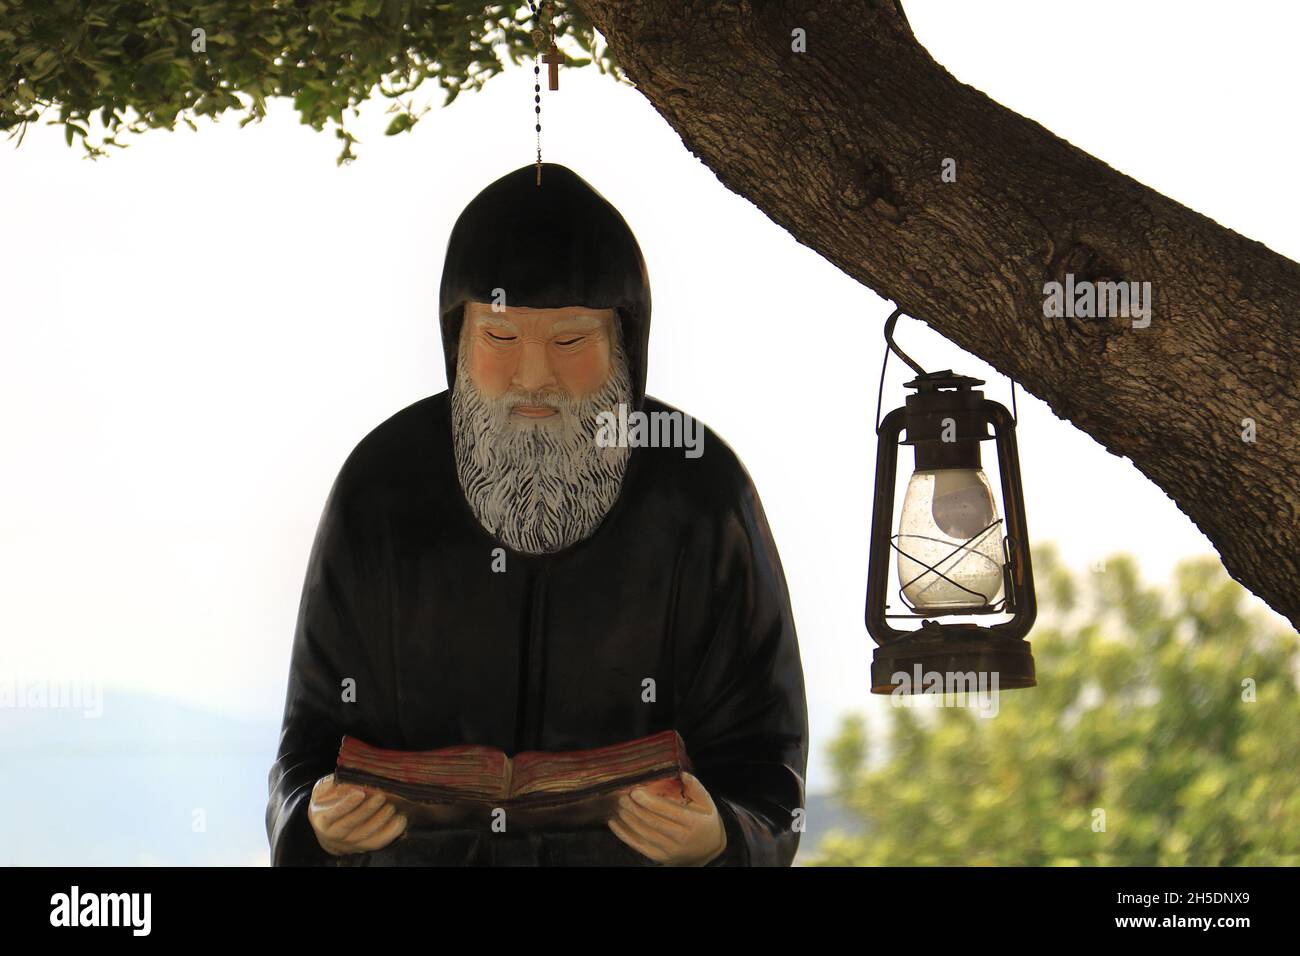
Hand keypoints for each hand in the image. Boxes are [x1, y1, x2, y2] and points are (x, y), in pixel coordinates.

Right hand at [307, 773, 407, 855]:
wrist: (328, 830)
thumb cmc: (326, 805)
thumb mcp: (322, 792)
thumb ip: (332, 784)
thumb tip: (346, 777)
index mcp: (323, 820)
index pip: (334, 814)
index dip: (347, 804)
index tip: (359, 793)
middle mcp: (335, 835)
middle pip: (352, 824)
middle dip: (367, 810)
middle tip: (381, 797)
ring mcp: (350, 842)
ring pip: (366, 835)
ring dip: (380, 821)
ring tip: (391, 807)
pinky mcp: (363, 846)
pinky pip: (378, 842)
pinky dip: (391, 833)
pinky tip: (400, 820)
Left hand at [608, 772, 726, 865]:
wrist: (708, 851)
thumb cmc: (705, 822)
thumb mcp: (707, 803)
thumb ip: (695, 787)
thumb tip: (683, 774)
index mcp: (692, 822)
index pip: (667, 811)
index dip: (649, 801)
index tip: (635, 791)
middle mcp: (681, 838)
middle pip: (652, 822)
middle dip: (635, 809)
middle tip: (623, 797)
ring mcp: (669, 850)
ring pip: (644, 834)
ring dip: (628, 820)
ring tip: (619, 807)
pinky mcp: (660, 857)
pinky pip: (639, 846)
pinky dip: (624, 835)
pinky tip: (614, 824)